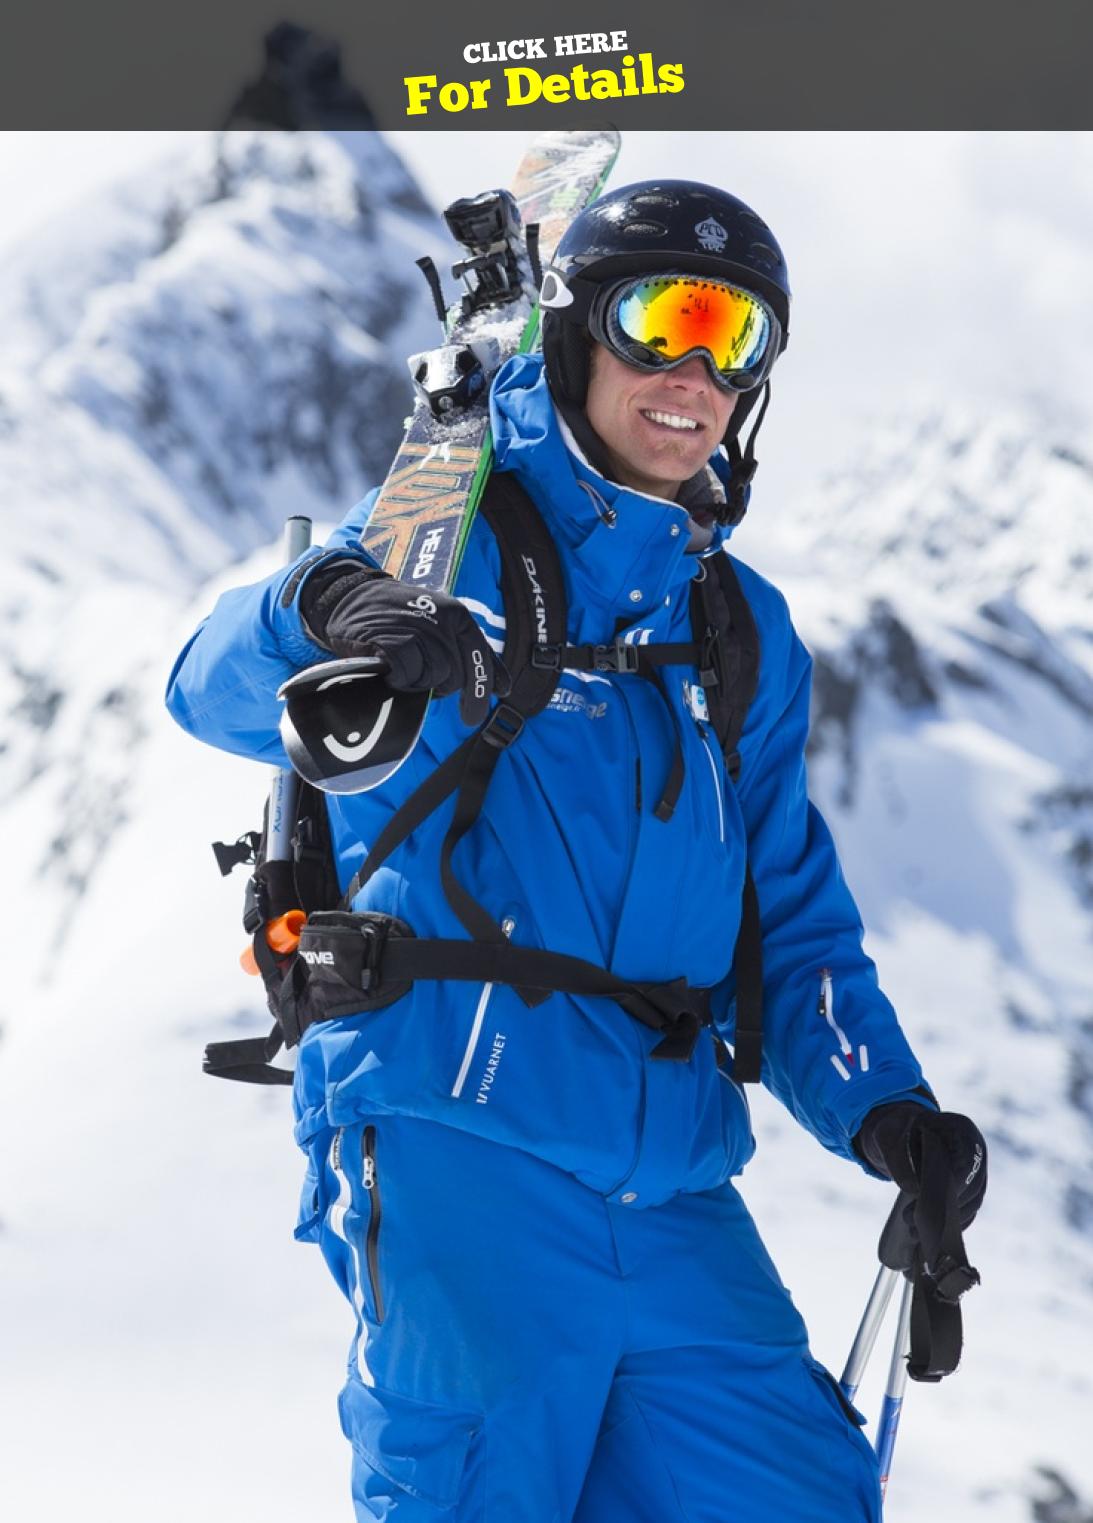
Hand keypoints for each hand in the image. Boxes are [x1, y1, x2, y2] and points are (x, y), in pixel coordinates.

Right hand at [301, 561, 506, 727]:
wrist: (352, 597)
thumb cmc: (397, 618)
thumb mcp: (438, 625)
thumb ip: (466, 652)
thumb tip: (502, 687)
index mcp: (458, 615)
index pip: (479, 658)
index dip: (480, 690)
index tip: (473, 715)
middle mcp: (443, 618)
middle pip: (455, 676)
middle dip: (438, 686)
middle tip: (416, 676)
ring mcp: (419, 627)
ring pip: (433, 678)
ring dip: (416, 682)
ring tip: (401, 667)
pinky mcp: (394, 638)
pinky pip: (408, 676)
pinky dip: (398, 680)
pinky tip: (389, 669)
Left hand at [856, 1103, 986, 1277]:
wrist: (903, 1131)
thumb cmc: (896, 1130)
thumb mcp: (887, 1136)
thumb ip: (898, 1159)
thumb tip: (914, 1191)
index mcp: (960, 1129)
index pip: (965, 1163)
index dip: (951, 1186)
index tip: (927, 1203)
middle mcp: (975, 1148)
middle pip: (972, 1186)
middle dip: (945, 1209)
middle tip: (914, 1223)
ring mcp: (977, 1168)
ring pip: (972, 1201)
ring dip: (948, 1221)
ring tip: (916, 1232)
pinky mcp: (972, 1185)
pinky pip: (969, 1208)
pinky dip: (953, 1223)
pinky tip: (931, 1233)